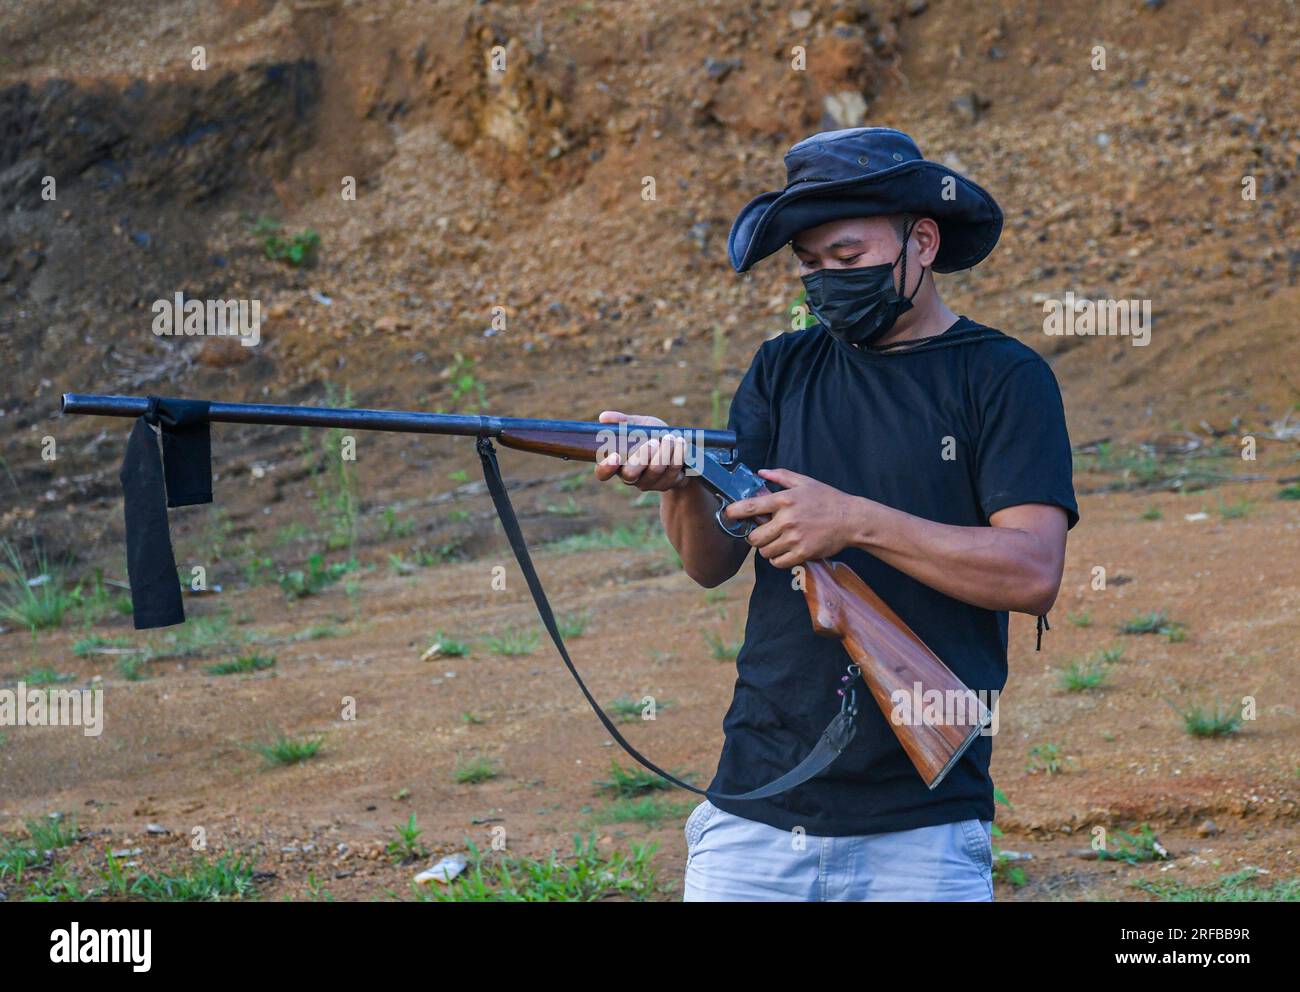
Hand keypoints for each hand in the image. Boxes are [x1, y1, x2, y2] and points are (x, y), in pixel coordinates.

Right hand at [592, 410, 692, 491]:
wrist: (677, 447)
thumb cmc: (652, 435)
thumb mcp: (638, 425)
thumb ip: (622, 422)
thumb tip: (604, 417)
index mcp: (618, 462)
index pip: (602, 473)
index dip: (606, 468)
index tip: (615, 456)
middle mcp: (630, 476)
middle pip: (630, 475)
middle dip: (642, 456)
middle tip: (653, 442)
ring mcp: (649, 482)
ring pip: (655, 471)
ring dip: (665, 451)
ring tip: (671, 437)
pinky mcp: (666, 484)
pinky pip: (672, 473)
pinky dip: (678, 455)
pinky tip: (681, 444)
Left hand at [723, 468, 863, 567]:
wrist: (851, 519)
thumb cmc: (828, 499)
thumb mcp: (804, 482)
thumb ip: (780, 476)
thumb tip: (760, 473)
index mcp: (784, 499)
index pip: (749, 507)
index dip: (733, 512)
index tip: (727, 515)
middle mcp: (786, 519)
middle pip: (754, 537)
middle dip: (754, 537)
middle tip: (762, 534)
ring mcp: (794, 538)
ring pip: (765, 551)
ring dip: (767, 549)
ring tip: (776, 542)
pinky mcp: (803, 553)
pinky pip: (778, 562)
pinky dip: (778, 560)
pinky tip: (784, 551)